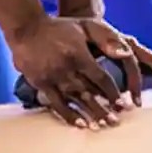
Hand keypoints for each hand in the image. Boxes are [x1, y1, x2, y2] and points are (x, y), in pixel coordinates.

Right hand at [6, 15, 151, 128]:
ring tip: (100, 126)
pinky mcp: (40, 83)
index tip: (122, 105)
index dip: (112, 93)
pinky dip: (69, 115)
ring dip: (89, 114)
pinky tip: (80, 124)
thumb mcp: (85, 26)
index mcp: (78, 54)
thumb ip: (106, 39)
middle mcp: (66, 67)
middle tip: (115, 122)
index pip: (100, 78)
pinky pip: (57, 103)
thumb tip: (126, 54)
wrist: (26, 27)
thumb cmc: (59, 27)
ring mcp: (52, 77)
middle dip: (103, 109)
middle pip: (89, 92)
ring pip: (74, 100)